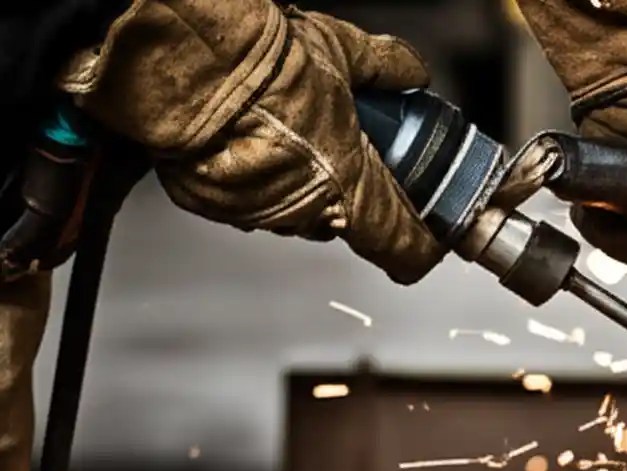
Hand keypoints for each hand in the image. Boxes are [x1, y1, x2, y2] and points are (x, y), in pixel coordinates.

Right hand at [58, 0, 443, 283]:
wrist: (183, 63)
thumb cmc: (261, 62)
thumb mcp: (341, 52)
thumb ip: (385, 68)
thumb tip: (411, 73)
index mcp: (349, 182)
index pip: (399, 243)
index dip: (419, 247)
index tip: (428, 241)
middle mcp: (305, 208)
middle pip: (345, 220)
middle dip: (351, 193)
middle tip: (347, 150)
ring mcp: (257, 211)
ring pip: (297, 210)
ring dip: (303, 184)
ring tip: (291, 134)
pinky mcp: (213, 205)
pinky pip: (248, 199)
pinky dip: (254, 176)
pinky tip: (248, 139)